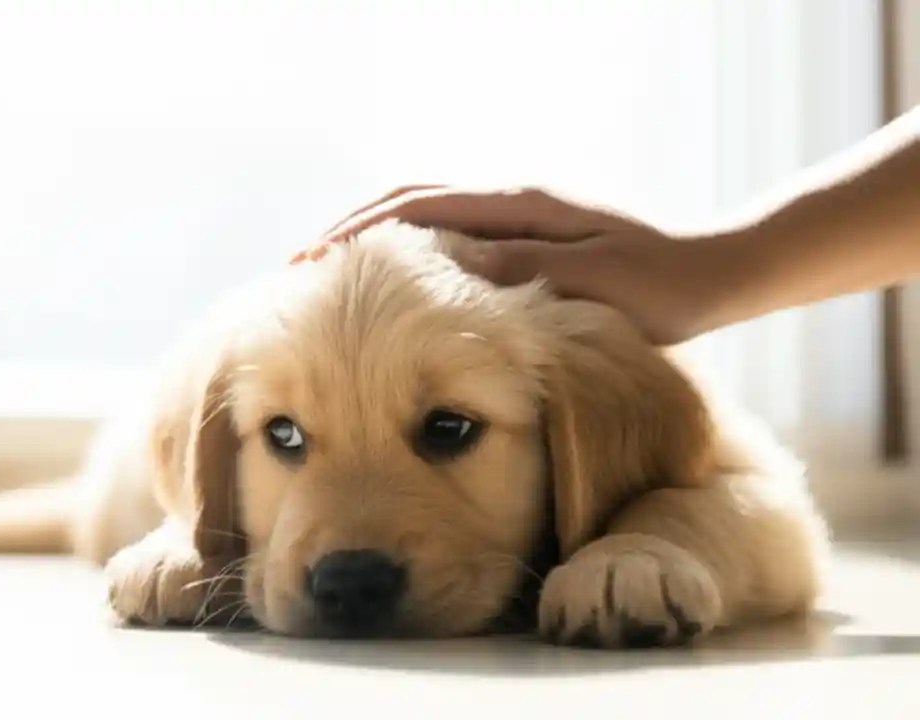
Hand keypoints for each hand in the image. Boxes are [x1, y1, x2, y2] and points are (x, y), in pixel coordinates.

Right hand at [311, 186, 737, 345]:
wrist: (715, 274)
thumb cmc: (661, 287)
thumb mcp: (592, 281)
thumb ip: (523, 266)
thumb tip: (450, 255)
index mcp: (521, 205)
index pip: (420, 207)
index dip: (360, 232)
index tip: (312, 258)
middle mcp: (513, 201)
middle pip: (412, 200)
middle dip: (353, 229)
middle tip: (303, 264)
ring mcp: (520, 215)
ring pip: (429, 214)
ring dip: (378, 237)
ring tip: (334, 272)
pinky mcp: (529, 236)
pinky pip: (453, 234)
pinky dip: (411, 249)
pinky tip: (397, 281)